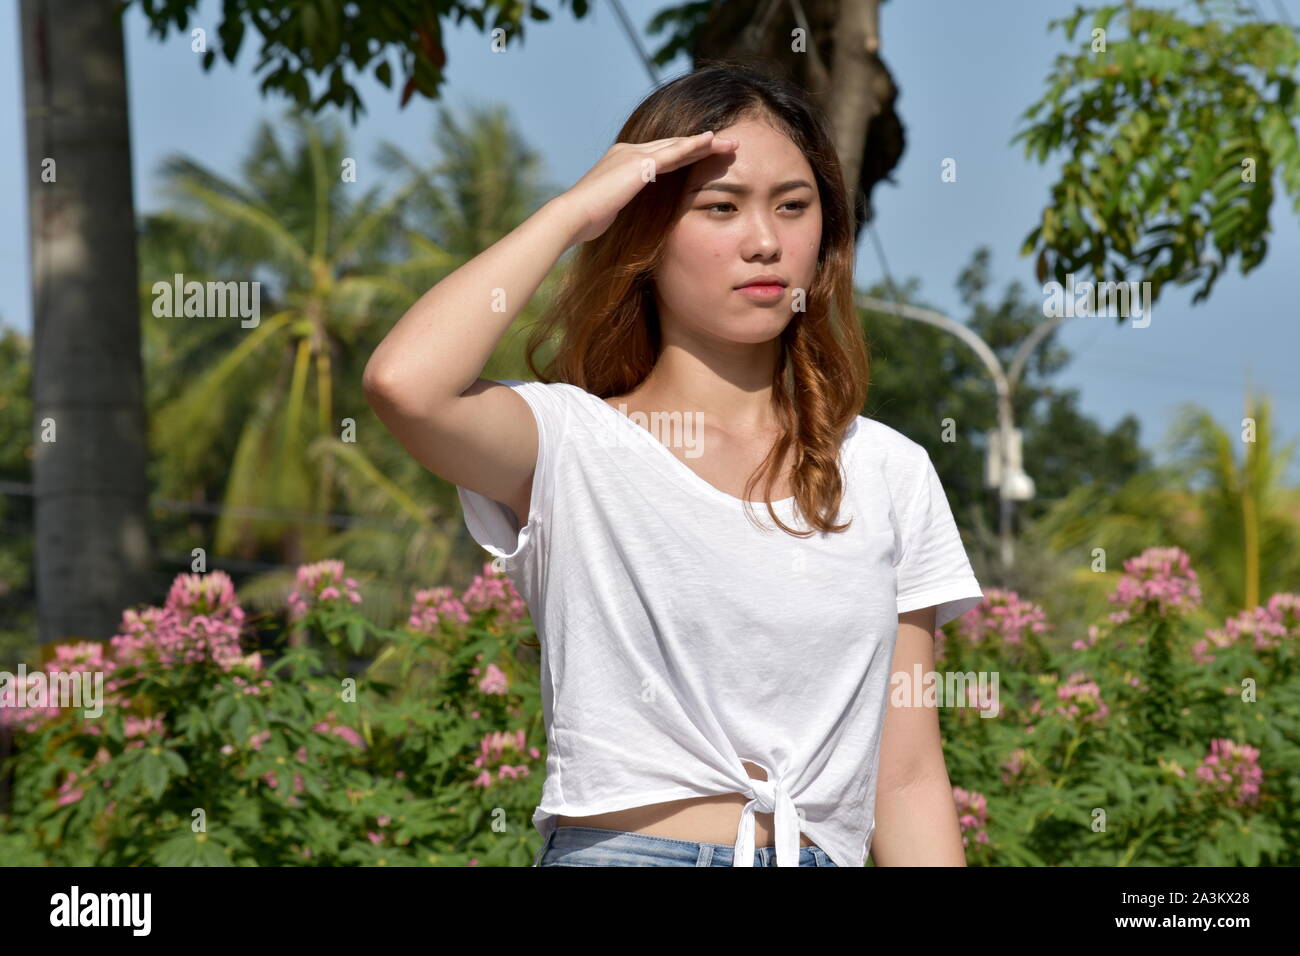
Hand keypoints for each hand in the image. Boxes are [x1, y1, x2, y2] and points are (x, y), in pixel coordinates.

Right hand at [558, 131, 736, 243]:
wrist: (573, 216)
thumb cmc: (585, 221)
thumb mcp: (609, 209)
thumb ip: (622, 203)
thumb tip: (626, 214)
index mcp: (621, 161)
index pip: (660, 155)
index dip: (684, 155)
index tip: (703, 156)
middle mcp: (628, 151)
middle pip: (672, 146)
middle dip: (700, 145)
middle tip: (725, 144)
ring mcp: (633, 155)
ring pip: (677, 145)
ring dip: (705, 143)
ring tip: (729, 143)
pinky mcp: (639, 163)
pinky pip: (673, 152)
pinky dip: (694, 146)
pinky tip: (711, 142)